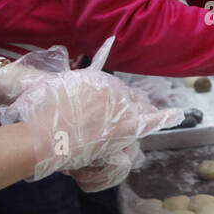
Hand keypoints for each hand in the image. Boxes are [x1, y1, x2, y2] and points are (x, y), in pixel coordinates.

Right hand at [0, 37, 183, 184]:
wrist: (39, 136)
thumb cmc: (36, 116)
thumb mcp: (49, 89)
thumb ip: (66, 87)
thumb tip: (67, 89)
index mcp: (95, 78)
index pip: (115, 87)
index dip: (114, 99)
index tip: (110, 106)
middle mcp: (112, 89)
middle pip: (129, 98)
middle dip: (128, 106)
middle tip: (120, 119)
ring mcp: (120, 108)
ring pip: (139, 109)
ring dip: (140, 115)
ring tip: (140, 121)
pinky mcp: (124, 129)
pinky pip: (151, 120)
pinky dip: (165, 117)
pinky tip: (178, 114)